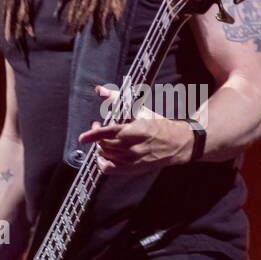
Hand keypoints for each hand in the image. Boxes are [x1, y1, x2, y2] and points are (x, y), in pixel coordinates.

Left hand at [78, 84, 192, 174]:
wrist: (177, 143)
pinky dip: (102, 162)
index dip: (93, 135)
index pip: (108, 134)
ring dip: (100, 147)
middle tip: (98, 127)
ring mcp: (132, 160)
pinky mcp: (132, 169)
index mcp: (134, 131)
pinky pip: (109, 169)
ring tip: (104, 140)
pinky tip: (104, 155)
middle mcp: (132, 148)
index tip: (84, 137)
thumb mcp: (139, 109)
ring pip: (105, 156)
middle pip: (104, 145)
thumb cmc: (159, 125)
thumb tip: (101, 90)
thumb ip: (117, 99)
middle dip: (97, 137)